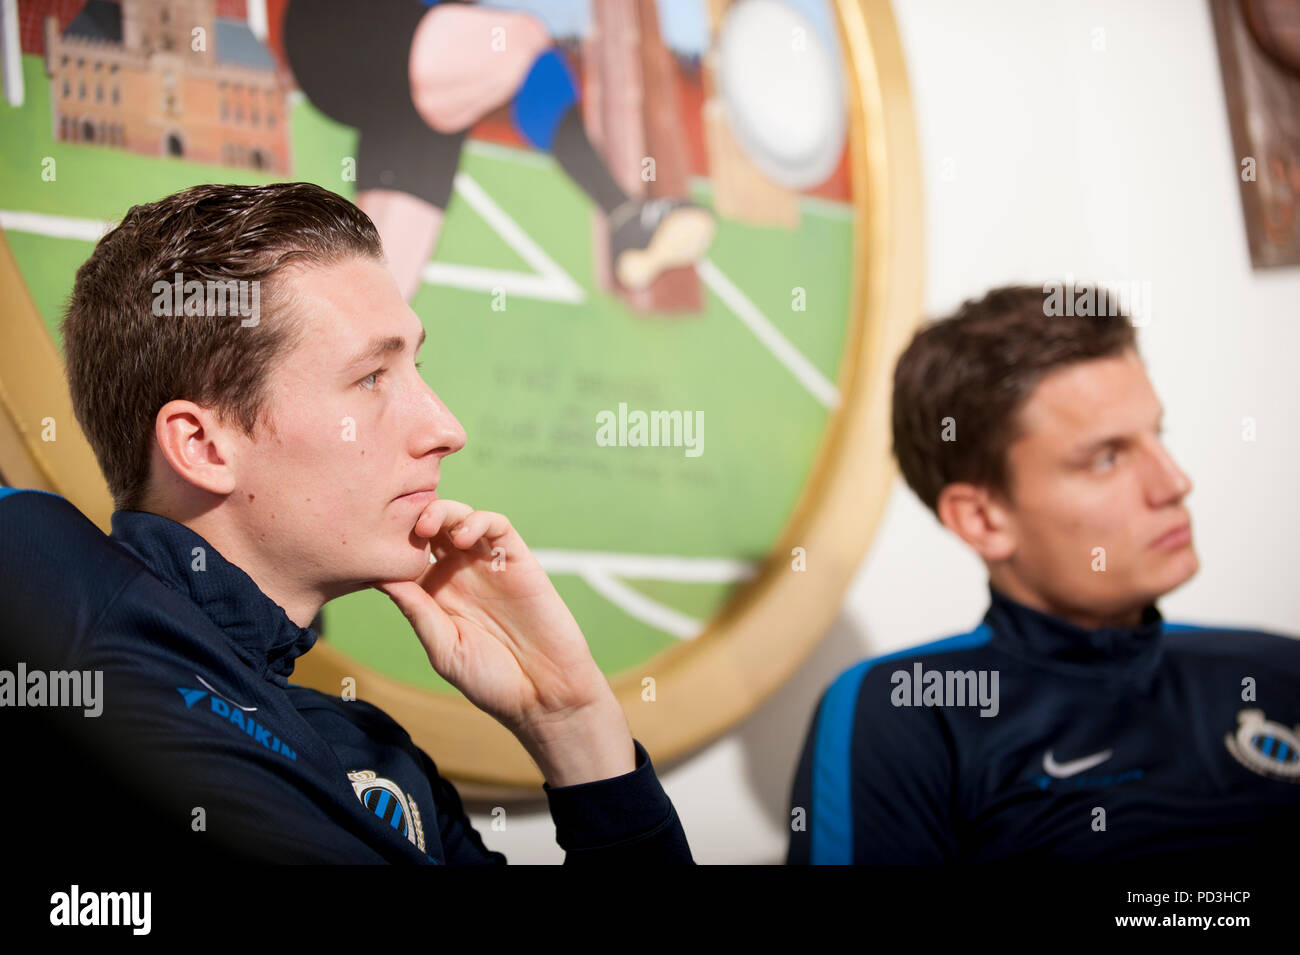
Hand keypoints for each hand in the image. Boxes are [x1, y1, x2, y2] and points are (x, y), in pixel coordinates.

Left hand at [374, 499, 633, 784]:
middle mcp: (460, 574)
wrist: (543, 694)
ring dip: (443, 512)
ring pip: (462, 518)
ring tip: (428, 527)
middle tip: (403, 528)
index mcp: (436, 595)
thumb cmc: (491, 681)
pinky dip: (478, 520)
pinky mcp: (519, 560)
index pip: (407, 555)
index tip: (371, 544)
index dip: (390, 544)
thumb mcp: (443, 648)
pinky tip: (462, 538)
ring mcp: (489, 565)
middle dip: (413, 518)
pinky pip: (498, 526)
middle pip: (432, 529)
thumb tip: (379, 578)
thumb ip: (417, 611)